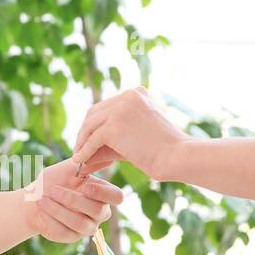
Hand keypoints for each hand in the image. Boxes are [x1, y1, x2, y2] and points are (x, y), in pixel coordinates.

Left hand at [23, 158, 123, 242]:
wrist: (34, 198)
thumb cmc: (54, 180)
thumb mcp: (68, 168)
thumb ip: (85, 163)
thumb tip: (105, 155)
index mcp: (103, 193)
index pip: (117, 197)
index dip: (104, 194)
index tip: (85, 187)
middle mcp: (99, 212)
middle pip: (97, 211)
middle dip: (73, 200)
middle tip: (53, 190)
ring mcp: (87, 227)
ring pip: (80, 223)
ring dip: (58, 210)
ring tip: (42, 199)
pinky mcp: (71, 237)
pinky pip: (64, 232)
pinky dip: (50, 219)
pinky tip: (40, 209)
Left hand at [72, 87, 186, 180]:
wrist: (176, 156)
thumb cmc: (163, 151)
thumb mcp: (136, 134)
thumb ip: (114, 135)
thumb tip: (86, 147)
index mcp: (136, 93)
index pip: (107, 106)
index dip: (96, 122)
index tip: (89, 137)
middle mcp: (128, 95)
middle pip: (95, 112)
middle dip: (85, 131)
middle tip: (80, 147)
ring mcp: (120, 108)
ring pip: (90, 124)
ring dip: (82, 140)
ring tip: (78, 156)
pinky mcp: (114, 125)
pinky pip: (92, 139)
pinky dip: (84, 150)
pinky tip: (79, 161)